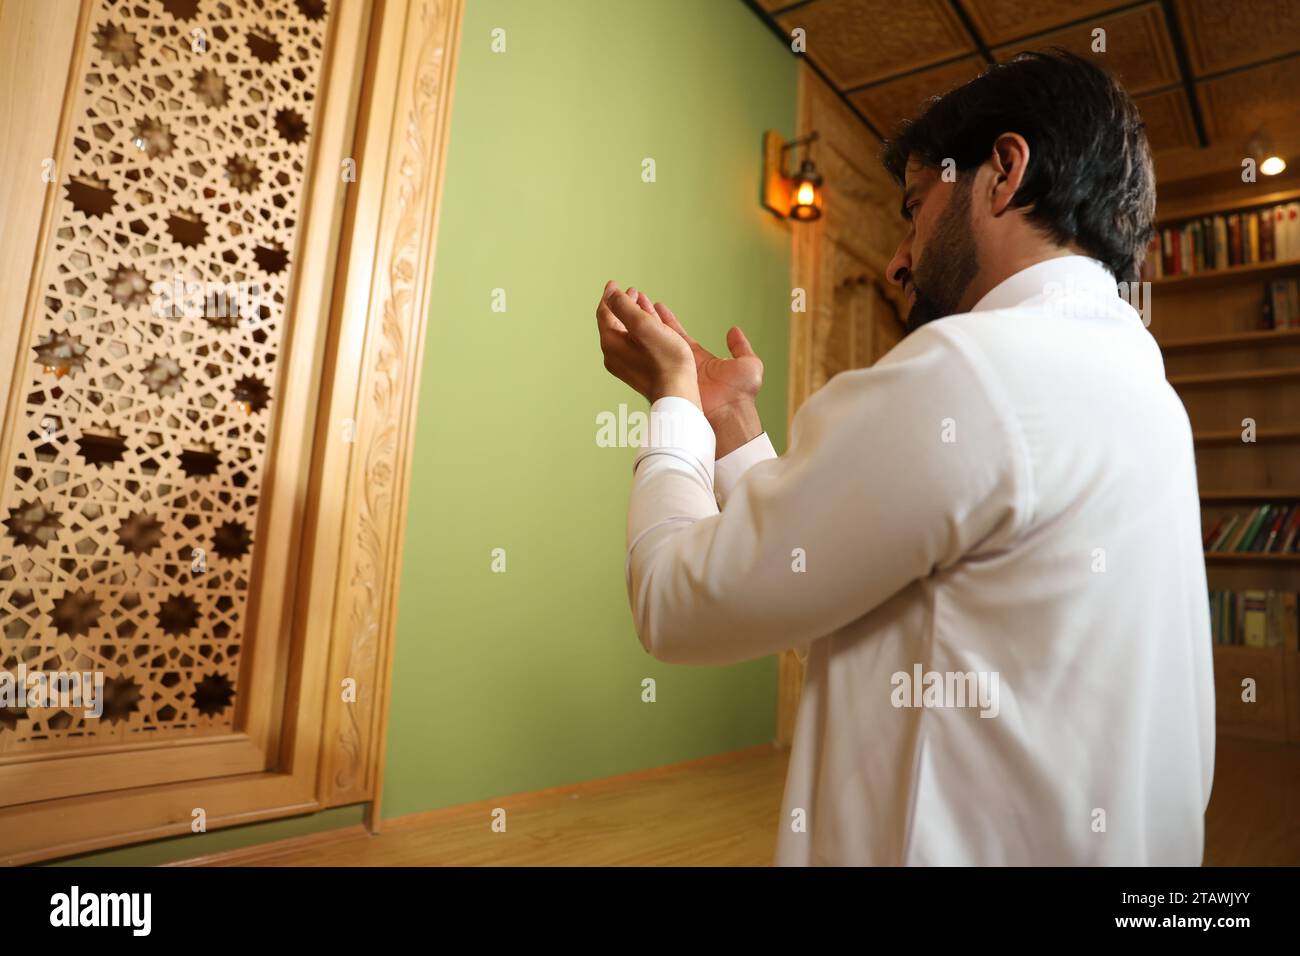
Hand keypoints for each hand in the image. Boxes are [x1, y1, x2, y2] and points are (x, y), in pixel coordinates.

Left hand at [595, 281, 699, 406]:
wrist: (677, 395)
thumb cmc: (665, 361)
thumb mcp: (643, 326)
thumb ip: (624, 307)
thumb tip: (611, 293)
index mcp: (611, 344)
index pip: (604, 313)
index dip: (609, 296)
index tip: (614, 283)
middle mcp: (615, 355)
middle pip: (615, 323)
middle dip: (622, 304)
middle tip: (631, 291)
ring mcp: (627, 364)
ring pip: (627, 333)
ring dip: (634, 315)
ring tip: (642, 302)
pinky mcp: (641, 370)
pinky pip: (637, 343)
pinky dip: (643, 329)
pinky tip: (654, 323)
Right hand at [639, 294, 764, 456]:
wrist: (730, 414)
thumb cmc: (740, 395)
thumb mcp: (749, 364)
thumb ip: (740, 347)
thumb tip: (734, 330)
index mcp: (700, 360)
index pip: (681, 336)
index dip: (670, 322)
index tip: (658, 306)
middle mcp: (684, 366)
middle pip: (664, 338)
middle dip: (652, 321)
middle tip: (640, 304)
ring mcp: (675, 373)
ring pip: (656, 346)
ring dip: (645, 328)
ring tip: (634, 309)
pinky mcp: (669, 381)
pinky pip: (654, 360)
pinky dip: (644, 345)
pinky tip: (633, 331)